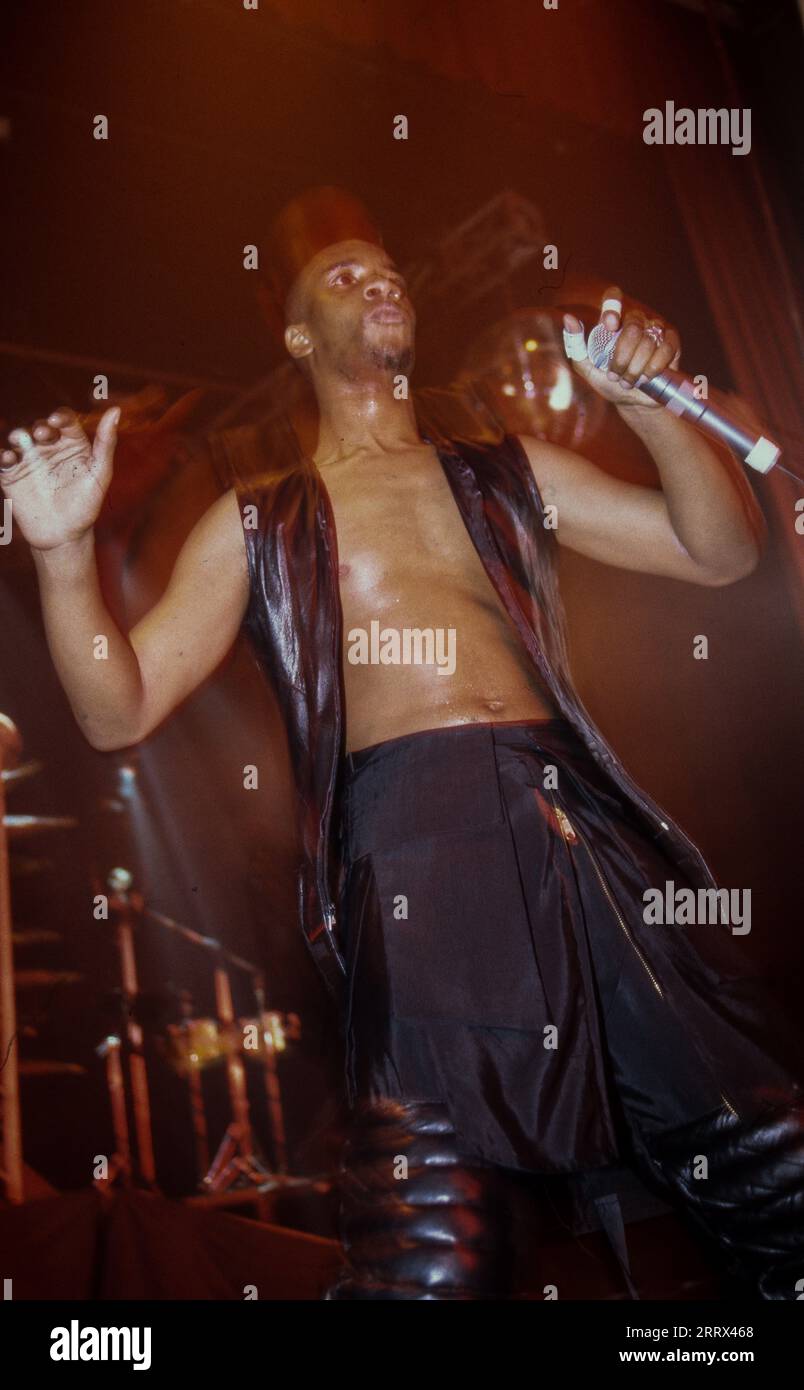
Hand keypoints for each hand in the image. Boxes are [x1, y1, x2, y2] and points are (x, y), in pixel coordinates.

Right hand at [0, 406, 119, 550]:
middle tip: (43, 434)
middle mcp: (49, 447)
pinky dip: (3, 455)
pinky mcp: (12, 474)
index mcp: (72, 444)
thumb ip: (106, 443)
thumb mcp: (100, 474)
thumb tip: (116, 411)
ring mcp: (29, 459)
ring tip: (20, 439)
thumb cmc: (86, 505)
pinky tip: (9, 458)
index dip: (61, 417)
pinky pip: (3, 460)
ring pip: (19, 439)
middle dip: (40, 427)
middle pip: (41, 427)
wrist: (64, 535)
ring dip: (18, 435)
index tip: (57, 421)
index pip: (65, 421)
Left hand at [562, 285, 680, 410]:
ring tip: (629, 381)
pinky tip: (646, 378)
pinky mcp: (671, 342)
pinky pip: (665, 347)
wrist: (633, 402)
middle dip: (622, 357)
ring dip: (635, 368)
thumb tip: (569, 318)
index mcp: (614, 321)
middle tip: (616, 376)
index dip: (612, 307)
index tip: (610, 326)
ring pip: (647, 341)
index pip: (613, 297)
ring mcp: (655, 329)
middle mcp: (635, 320)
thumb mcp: (588, 367)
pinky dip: (653, 367)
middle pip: (632, 327)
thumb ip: (576, 345)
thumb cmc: (610, 381)